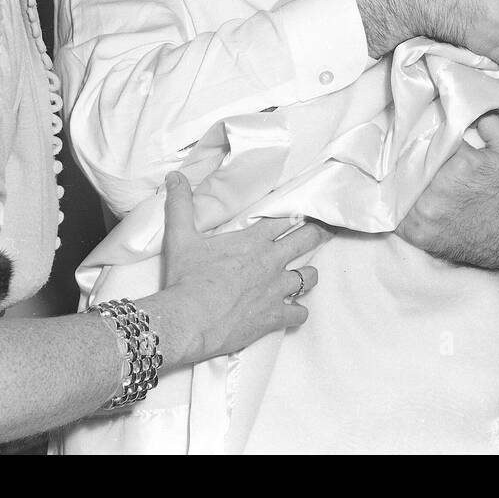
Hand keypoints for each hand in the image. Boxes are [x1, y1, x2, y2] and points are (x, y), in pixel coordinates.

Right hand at [156, 174, 329, 364]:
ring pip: (308, 277)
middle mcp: (270, 262)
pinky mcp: (274, 317)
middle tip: (324, 231)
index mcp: (252, 241)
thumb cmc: (186, 279)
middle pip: (306, 240)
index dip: (295, 214)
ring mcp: (275, 290)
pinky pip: (299, 313)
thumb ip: (180, 204)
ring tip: (305, 274)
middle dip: (317, 233)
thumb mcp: (180, 237)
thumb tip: (175, 177)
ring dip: (307, 275)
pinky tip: (293, 311)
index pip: (283, 220)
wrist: (188, 321)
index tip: (303, 211)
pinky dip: (297, 312)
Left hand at [396, 114, 498, 270]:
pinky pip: (394, 212)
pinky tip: (396, 190)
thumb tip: (465, 101)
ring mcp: (426, 213)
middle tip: (401, 141)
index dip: (420, 127)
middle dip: (406, 149)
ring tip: (395, 164)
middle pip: (407, 158)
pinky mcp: (418, 234)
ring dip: (397, 174)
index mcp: (461, 162)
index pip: (427, 134)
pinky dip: (394, 200)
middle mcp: (440, 187)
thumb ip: (490, 119)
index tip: (415, 121)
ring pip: (397, 183)